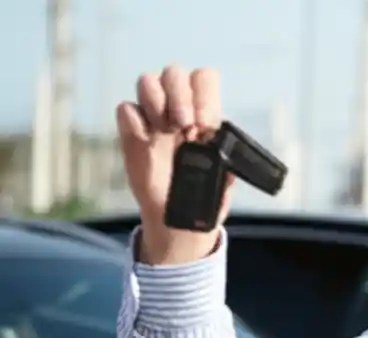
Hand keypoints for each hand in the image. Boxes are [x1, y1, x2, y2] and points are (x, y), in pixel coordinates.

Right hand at [116, 65, 233, 263]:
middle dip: (181, 96)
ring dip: (157, 102)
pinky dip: (135, 120)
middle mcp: (178, 109)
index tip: (205, 126)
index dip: (203, 94)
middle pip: (174, 72)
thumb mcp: (224, 173)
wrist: (180, 217)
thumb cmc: (205, 193)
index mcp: (204, 113)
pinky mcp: (131, 132)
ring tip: (166, 131)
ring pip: (148, 81)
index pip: (204, 78)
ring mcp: (153, 118)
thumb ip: (223, 150)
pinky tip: (148, 141)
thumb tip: (214, 137)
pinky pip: (126, 108)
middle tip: (186, 128)